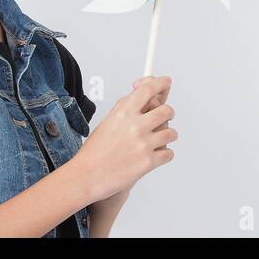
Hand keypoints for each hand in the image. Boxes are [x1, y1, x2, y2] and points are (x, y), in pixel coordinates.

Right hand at [73, 76, 176, 201]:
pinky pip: (169, 153)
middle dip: (168, 113)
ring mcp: (143, 144)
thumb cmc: (95, 151)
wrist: (87, 176)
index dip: (160, 83)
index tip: (166, 82)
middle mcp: (135, 125)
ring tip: (158, 140)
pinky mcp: (148, 162)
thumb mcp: (108, 121)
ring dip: (168, 136)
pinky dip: (164, 155)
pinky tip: (155, 155)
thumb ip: (126, 108)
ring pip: (171, 133)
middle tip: (165, 116)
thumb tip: (143, 94)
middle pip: (166, 110)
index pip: (148, 90)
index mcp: (123, 113)